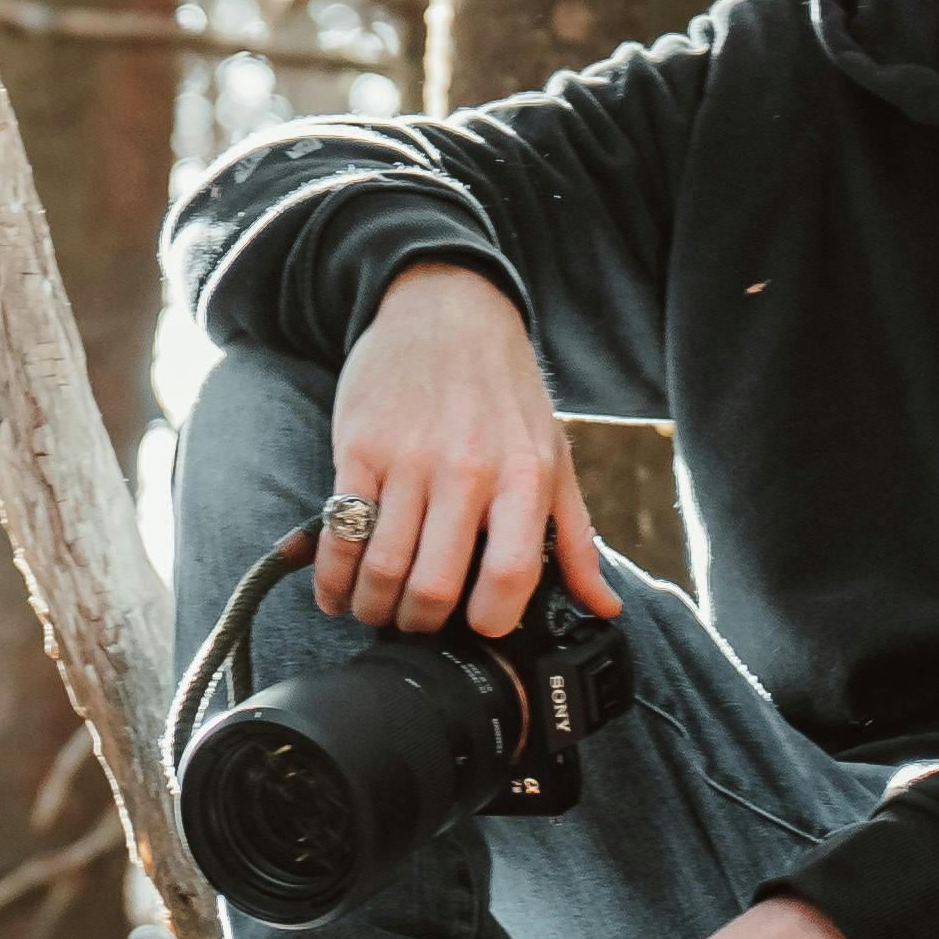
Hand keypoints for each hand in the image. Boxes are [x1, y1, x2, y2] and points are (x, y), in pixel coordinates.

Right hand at [323, 262, 621, 640]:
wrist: (446, 310)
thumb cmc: (505, 391)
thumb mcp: (554, 456)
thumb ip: (576, 538)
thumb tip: (605, 608)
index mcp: (524, 476)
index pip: (510, 576)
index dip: (490, 621)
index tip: (477, 627)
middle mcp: (468, 470)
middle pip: (435, 585)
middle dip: (421, 623)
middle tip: (417, 624)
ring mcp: (409, 459)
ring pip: (384, 567)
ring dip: (375, 607)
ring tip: (378, 610)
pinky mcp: (359, 448)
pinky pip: (340, 532)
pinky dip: (333, 577)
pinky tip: (338, 592)